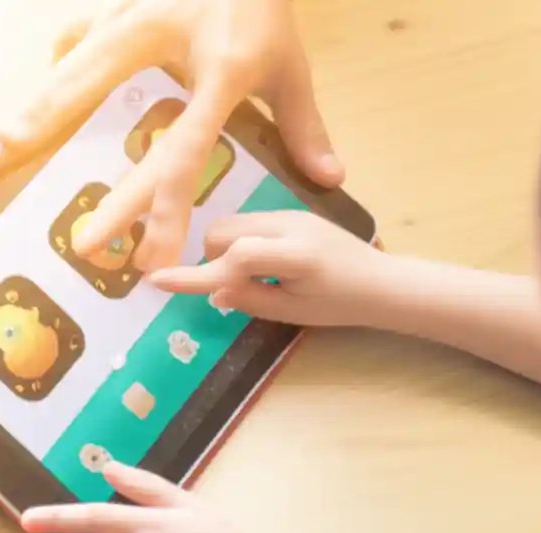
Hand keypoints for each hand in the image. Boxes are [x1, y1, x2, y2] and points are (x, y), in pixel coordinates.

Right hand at [0, 0, 342, 271]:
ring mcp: (131, 14)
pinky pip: (77, 42)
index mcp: (220, 66)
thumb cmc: (264, 8)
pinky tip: (36, 110)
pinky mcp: (114, 3)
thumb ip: (304, 123)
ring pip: (72, 66)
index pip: (184, 149)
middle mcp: (164, 39)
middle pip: (99, 99)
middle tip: (20, 194)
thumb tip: (330, 178)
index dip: (164, 209)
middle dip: (55, 150)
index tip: (146, 257)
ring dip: (29, 113)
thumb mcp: (290, 64)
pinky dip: (58, 75)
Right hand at [149, 210, 390, 326]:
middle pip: (222, 232)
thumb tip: (214, 292)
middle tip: (238, 287)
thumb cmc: (341, 305)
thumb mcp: (293, 312)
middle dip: (215, 259)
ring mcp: (288, 213)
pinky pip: (247, 222)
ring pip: (232, 224)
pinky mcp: (289, 211)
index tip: (158, 281)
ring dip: (227, 250)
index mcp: (293, 255)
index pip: (231, 259)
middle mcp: (287, 225)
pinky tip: (267, 263)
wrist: (383, 282)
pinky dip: (242, 242)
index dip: (193, 274)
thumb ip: (250, 300)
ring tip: (256, 276)